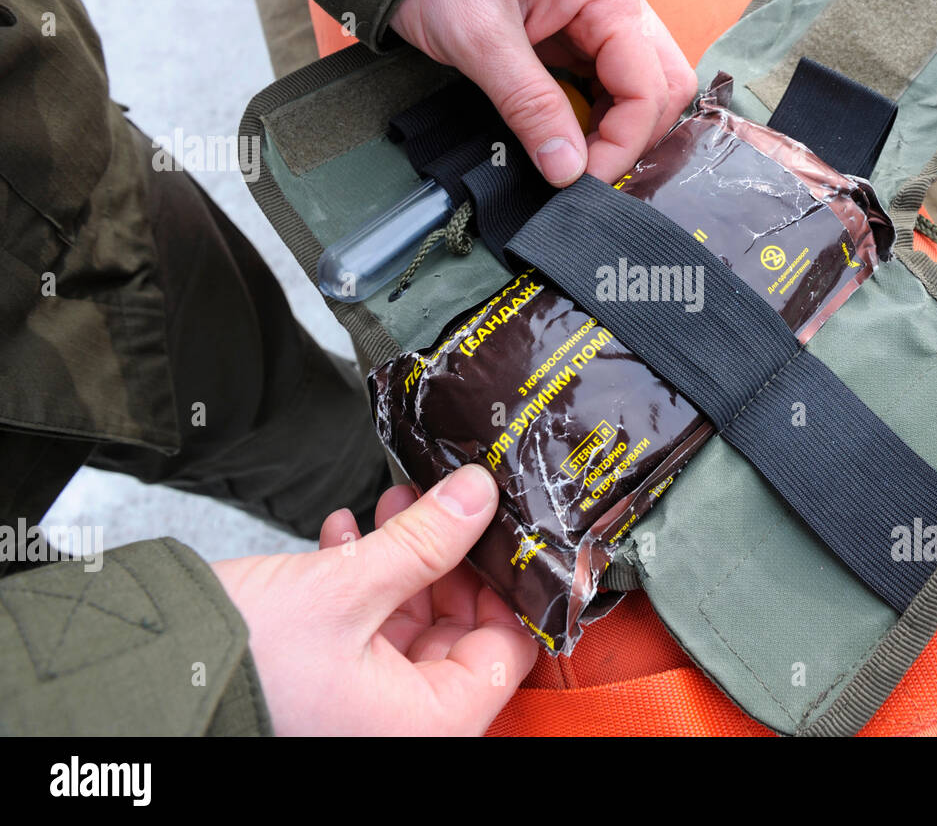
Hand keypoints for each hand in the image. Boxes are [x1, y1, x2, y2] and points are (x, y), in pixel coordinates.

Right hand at [211, 465, 537, 734]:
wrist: (140, 679)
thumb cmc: (241, 662)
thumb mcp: (348, 588)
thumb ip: (424, 541)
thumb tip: (478, 497)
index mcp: (426, 725)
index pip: (506, 652)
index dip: (504, 585)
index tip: (496, 531)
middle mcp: (400, 728)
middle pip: (459, 633)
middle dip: (444, 560)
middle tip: (438, 505)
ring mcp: (362, 711)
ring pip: (411, 624)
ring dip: (402, 561)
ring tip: (389, 507)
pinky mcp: (326, 688)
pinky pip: (367, 631)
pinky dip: (363, 582)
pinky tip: (344, 537)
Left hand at [390, 0, 696, 185]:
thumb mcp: (480, 40)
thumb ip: (529, 106)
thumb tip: (567, 170)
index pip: (649, 89)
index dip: (622, 145)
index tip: (582, 180)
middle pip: (664, 86)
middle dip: (632, 136)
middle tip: (584, 170)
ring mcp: (604, 10)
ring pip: (643, 84)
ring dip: (616, 125)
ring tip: (569, 150)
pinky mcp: (583, 23)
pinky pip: (611, 76)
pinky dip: (597, 110)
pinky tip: (564, 126)